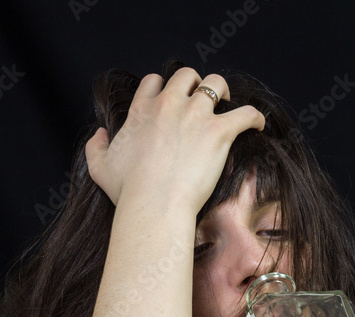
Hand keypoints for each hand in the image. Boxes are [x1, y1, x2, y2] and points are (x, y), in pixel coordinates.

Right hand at [84, 68, 264, 212]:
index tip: (173, 100)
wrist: (154, 204)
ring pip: (215, 84)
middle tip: (204, 101)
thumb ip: (96, 147)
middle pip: (186, 76)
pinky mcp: (219, 131)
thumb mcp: (100, 168)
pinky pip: (245, 113)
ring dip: (224, 92)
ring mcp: (195, 116)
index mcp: (142, 111)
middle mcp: (169, 105)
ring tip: (229, 105)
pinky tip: (257, 124)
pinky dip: (254, 117)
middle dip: (196, 84)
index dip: (165, 88)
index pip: (154, 82)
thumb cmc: (128, 191)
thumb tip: (99, 133)